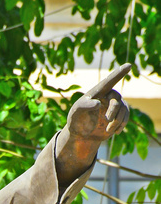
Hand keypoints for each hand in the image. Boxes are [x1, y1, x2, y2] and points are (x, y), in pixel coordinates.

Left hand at [56, 64, 130, 187]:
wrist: (78, 137)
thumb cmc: (74, 124)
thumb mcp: (75, 116)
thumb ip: (82, 109)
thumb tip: (94, 104)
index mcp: (94, 94)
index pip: (108, 82)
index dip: (118, 74)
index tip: (129, 65)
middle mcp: (105, 98)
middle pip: (117, 99)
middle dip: (115, 111)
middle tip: (108, 123)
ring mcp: (112, 107)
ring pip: (124, 109)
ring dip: (119, 121)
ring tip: (110, 132)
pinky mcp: (116, 117)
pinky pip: (125, 118)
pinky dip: (121, 125)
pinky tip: (113, 133)